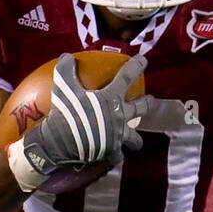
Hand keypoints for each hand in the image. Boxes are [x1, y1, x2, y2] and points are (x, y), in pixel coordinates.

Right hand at [21, 52, 151, 175]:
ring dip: (135, 139)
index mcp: (111, 97)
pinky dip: (115, 155)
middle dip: (147, 103)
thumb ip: (66, 70)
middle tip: (150, 100)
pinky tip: (112, 155)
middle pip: (141, 108)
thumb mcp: (63, 87)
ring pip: (135, 138)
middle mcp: (120, 116)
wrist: (62, 141)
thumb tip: (67, 56)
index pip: (127, 76)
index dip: (137, 66)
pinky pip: (118, 155)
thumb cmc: (65, 112)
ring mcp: (118, 135)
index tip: (143, 60)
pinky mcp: (111, 151)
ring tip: (134, 140)